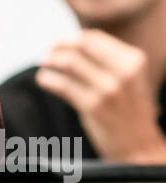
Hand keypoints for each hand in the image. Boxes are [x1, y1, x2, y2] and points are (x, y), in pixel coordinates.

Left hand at [35, 29, 165, 162]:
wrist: (140, 145)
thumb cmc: (128, 109)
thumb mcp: (128, 78)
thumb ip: (107, 59)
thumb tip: (71, 41)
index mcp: (133, 60)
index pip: (94, 38)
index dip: (72, 38)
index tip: (60, 43)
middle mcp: (124, 72)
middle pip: (81, 45)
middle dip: (59, 45)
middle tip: (48, 51)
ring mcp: (109, 90)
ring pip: (69, 63)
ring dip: (51, 60)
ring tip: (44, 63)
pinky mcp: (94, 107)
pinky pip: (63, 85)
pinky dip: (48, 79)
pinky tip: (43, 79)